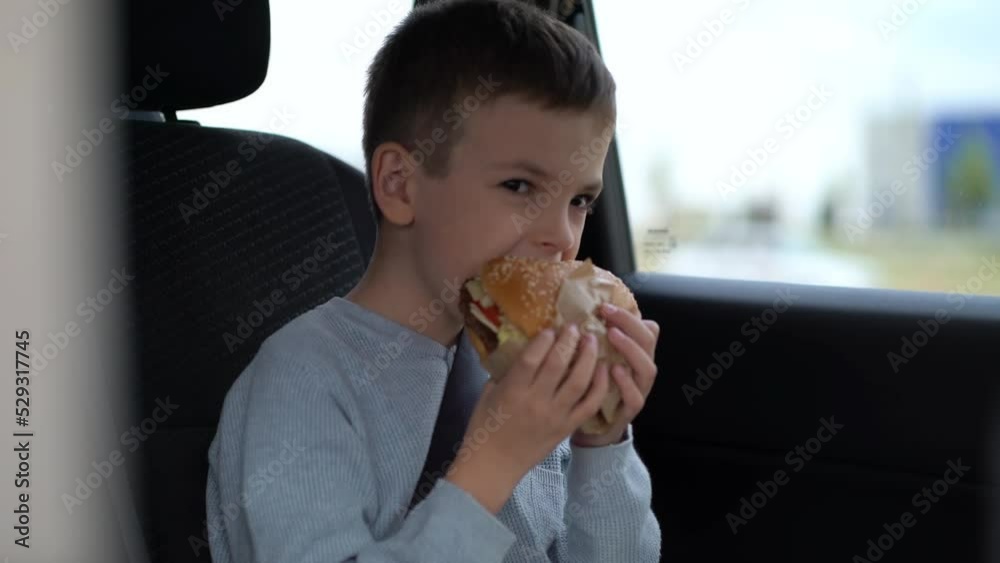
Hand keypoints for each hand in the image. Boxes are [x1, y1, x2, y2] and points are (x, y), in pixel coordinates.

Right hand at [446, 323, 606, 511]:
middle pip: (557, 365)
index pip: (532, 359)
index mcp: (512, 392)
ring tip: (591, 341)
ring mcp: (554, 416)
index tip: (552, 327)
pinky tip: (603, 369)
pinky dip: (599, 385)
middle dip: (568, 341)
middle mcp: (536, 402)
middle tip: (575, 327)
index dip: (544, 339)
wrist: (494, 465)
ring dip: (587, 357)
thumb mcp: (487, 394)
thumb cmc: (484, 427)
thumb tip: (521, 349)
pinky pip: (589, 405)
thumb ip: (505, 372)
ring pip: (578, 382)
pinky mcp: (567, 428)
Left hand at [570, 302, 659, 447]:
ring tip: (612, 336)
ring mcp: (638, 390)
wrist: (593, 430)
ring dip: (630, 349)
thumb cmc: (591, 389)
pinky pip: (635, 398)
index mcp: (634, 354)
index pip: (644, 328)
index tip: (604, 305)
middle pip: (648, 342)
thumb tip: (579, 313)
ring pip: (647, 368)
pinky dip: (627, 383)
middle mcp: (640, 370)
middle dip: (629, 325)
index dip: (628, 315)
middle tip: (608, 315)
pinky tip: (614, 370)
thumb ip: (595, 341)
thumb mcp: (594, 361)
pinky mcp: (629, 411)